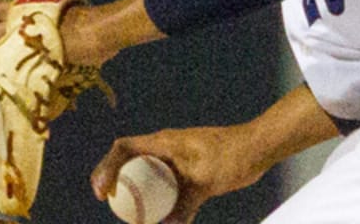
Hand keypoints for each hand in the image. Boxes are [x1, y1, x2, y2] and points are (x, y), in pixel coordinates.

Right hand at [91, 125, 267, 223]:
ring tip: (129, 214)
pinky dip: (157, 197)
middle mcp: (165, 147)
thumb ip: (185, 205)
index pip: (124, 148)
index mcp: (164, 142)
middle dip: (113, 179)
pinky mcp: (186, 169)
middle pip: (129, 160)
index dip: (106, 167)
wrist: (257, 148)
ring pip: (145, 172)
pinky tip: (159, 218)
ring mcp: (175, 158)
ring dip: (134, 189)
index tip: (103, 191)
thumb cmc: (232, 157)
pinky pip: (163, 183)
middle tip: (107, 201)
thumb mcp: (205, 183)